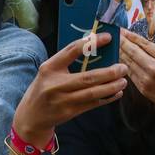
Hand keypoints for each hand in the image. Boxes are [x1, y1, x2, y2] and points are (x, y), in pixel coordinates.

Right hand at [11, 33, 128, 142]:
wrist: (31, 116)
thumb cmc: (45, 87)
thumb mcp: (49, 72)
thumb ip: (67, 62)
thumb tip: (97, 50)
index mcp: (49, 68)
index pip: (71, 51)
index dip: (91, 43)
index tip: (108, 38)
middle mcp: (55, 84)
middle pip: (88, 77)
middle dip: (109, 72)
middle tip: (123, 67)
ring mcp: (62, 100)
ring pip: (93, 93)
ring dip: (112, 86)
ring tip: (123, 80)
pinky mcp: (69, 112)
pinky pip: (93, 104)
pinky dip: (108, 98)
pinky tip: (117, 92)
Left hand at [120, 30, 154, 115]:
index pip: (144, 43)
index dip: (132, 36)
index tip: (123, 31)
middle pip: (133, 51)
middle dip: (122, 41)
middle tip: (114, 34)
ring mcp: (147, 79)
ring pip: (129, 63)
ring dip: (120, 53)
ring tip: (114, 45)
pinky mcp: (144, 88)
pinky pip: (131, 74)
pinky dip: (124, 66)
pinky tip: (120, 61)